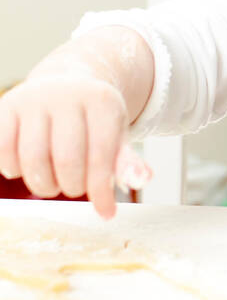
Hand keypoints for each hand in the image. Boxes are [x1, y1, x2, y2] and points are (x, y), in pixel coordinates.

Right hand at [0, 77, 151, 220]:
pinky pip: (3, 150)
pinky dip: (14, 170)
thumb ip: (128, 162)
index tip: (106, 212)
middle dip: (72, 187)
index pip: (101, 156)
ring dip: (43, 185)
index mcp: (101, 100)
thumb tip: (141, 179)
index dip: (102, 191)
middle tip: (75, 187)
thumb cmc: (94, 123)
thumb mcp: (118, 138)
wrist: (66, 87)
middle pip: (66, 160)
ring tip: (54, 182)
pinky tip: (27, 168)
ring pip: (33, 159)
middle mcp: (67, 93)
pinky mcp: (6, 106)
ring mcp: (33, 98)